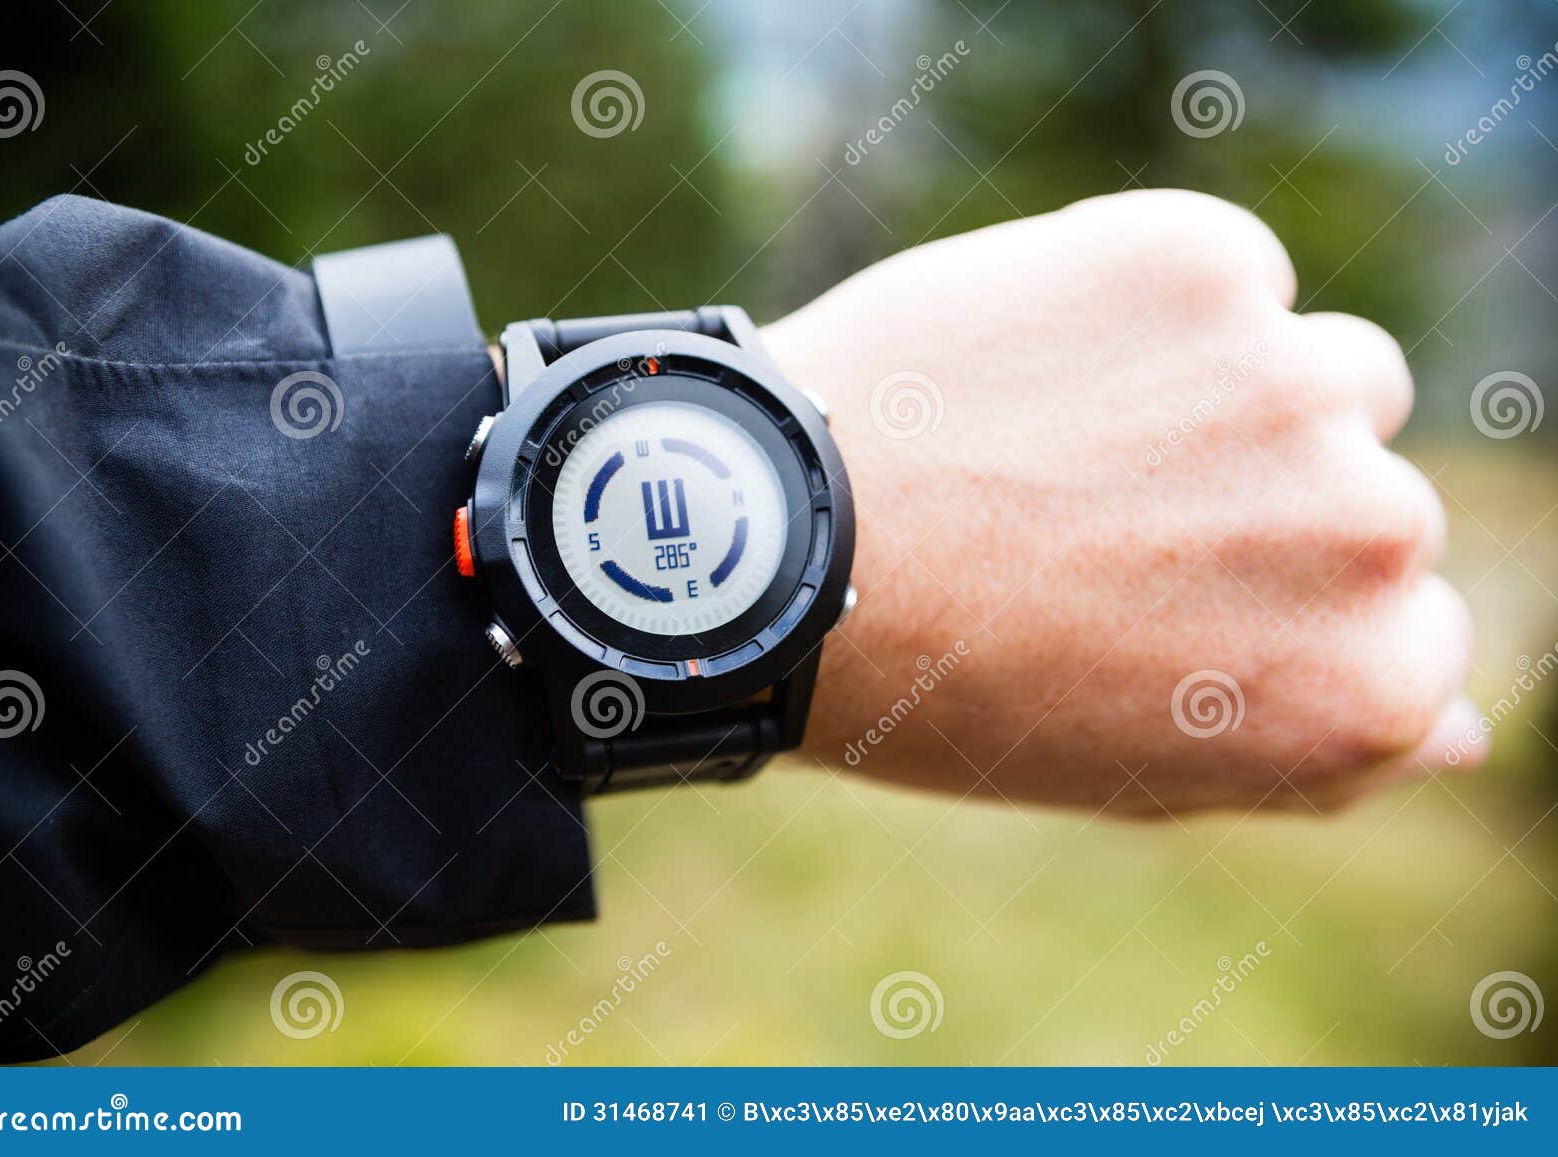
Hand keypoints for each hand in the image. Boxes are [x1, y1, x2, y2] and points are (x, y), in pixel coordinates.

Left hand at [763, 189, 1482, 814]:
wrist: (782, 552)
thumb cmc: (950, 687)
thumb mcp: (1144, 771)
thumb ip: (1317, 752)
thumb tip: (1458, 728)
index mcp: (1369, 688)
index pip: (1419, 630)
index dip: (1288, 614)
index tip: (1186, 607)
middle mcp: (1369, 538)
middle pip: (1375, 498)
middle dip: (1260, 509)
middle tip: (1104, 526)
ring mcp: (1292, 387)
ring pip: (1329, 375)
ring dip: (1232, 401)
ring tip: (1074, 440)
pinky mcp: (1201, 268)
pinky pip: (1234, 279)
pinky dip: (1155, 310)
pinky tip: (1042, 362)